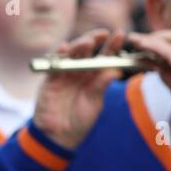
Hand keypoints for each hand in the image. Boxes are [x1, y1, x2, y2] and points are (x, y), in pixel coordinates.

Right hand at [33, 29, 126, 149]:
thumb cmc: (80, 120)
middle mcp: (79, 72)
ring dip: (78, 46)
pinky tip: (63, 48)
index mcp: (94, 76)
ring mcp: (64, 75)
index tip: (121, 34)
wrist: (60, 136)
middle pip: (86, 51)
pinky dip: (58, 56)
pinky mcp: (49, 81)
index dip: (112, 45)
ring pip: (70, 55)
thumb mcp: (95, 102)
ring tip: (88, 41)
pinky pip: (53, 66)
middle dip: (94, 40)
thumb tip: (116, 71)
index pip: (104, 57)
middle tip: (103, 33)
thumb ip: (102, 86)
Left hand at [126, 30, 170, 132]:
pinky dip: (153, 45)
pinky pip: (168, 51)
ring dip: (153, 38)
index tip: (146, 45)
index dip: (164, 41)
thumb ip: (170, 78)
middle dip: (158, 35)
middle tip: (139, 42)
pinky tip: (140, 44)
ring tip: (134, 41)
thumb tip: (157, 68)